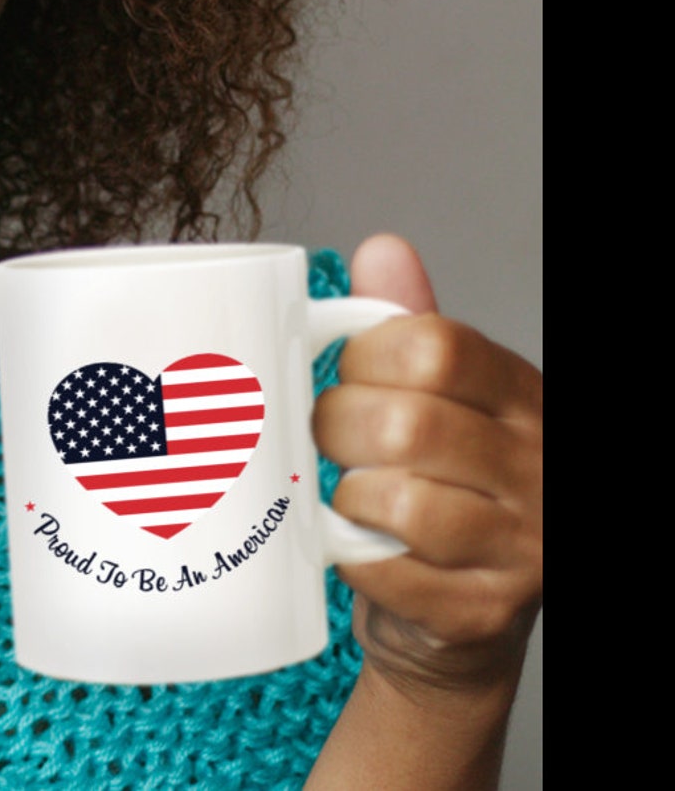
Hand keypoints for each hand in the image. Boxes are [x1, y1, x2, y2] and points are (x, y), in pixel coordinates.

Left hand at [312, 236, 541, 699]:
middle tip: (331, 439)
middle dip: (340, 427)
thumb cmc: (439, 484)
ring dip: (348, 494)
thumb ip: (407, 321)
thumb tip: (383, 249)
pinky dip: (350, 552)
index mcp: (523, 397)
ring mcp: (522, 547)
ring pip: (402, 501)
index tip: (349, 375)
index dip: (367, 356)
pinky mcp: (482, 611)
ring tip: (348, 491)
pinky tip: (354, 541)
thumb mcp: (436, 395)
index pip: (436, 346)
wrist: (456, 619)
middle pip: (408, 424)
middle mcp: (537, 468)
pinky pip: (389, 569)